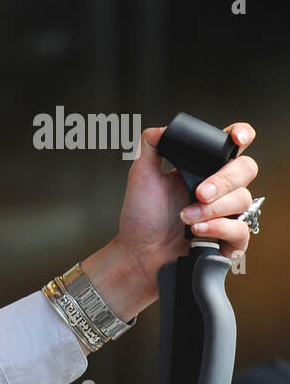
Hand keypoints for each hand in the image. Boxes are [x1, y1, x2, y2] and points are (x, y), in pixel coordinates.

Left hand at [113, 121, 258, 302]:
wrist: (137, 254)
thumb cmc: (141, 217)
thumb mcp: (142, 177)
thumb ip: (152, 147)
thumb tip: (162, 129)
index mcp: (204, 168)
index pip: (232, 145)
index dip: (241, 135)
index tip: (235, 138)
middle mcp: (221, 188)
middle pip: (246, 168)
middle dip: (223, 180)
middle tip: (199, 192)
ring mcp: (229, 213)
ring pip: (243, 199)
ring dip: (211, 209)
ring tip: (185, 218)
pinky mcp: (231, 239)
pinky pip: (240, 229)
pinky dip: (218, 227)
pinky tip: (197, 231)